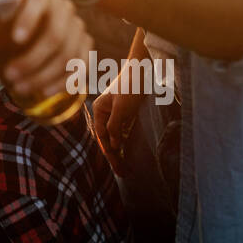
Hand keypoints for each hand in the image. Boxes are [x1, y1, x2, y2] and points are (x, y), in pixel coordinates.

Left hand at [0, 0, 92, 104]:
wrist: (40, 22)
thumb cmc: (10, 22)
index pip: (38, 1)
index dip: (29, 19)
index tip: (15, 40)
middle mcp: (64, 7)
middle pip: (55, 37)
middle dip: (32, 61)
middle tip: (10, 76)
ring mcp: (78, 26)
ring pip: (67, 56)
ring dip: (44, 76)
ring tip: (20, 88)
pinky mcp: (86, 45)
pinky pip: (81, 66)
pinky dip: (64, 82)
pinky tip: (46, 92)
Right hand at [91, 62, 146, 176]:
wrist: (143, 68)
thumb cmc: (130, 85)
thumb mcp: (122, 107)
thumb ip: (115, 126)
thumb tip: (114, 145)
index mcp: (99, 109)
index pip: (102, 136)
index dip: (109, 152)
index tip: (117, 166)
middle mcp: (104, 113)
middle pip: (107, 139)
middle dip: (114, 157)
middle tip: (123, 173)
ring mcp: (114, 114)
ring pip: (114, 138)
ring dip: (119, 153)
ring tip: (124, 169)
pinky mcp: (125, 114)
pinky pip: (122, 133)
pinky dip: (124, 145)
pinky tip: (127, 155)